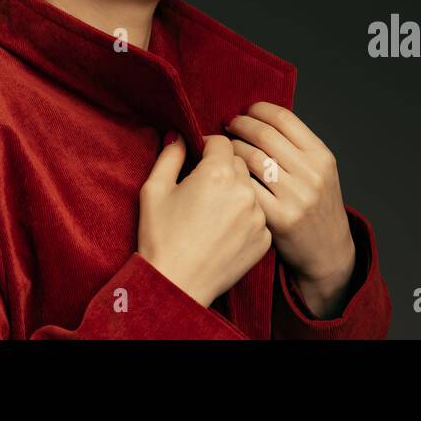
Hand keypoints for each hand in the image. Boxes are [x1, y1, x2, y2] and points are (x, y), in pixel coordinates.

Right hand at [136, 132, 272, 307]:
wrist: (177, 285)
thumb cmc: (160, 238)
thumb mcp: (154, 190)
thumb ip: (169, 156)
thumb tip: (178, 135)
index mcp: (218, 173)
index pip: (222, 142)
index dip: (207, 146)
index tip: (198, 157)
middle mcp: (244, 191)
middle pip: (239, 163)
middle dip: (222, 168)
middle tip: (203, 187)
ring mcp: (258, 216)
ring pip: (251, 189)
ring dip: (236, 191)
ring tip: (213, 211)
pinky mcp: (265, 238)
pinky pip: (258, 215)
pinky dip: (244, 217)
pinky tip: (224, 229)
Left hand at [226, 102, 355, 315]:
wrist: (328, 251)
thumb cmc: (318, 207)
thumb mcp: (321, 172)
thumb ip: (297, 148)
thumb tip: (261, 119)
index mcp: (321, 156)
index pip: (284, 119)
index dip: (258, 109)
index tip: (246, 110)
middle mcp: (311, 173)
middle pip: (264, 135)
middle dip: (240, 125)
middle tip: (228, 125)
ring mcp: (296, 196)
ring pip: (251, 158)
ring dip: (232, 149)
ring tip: (226, 149)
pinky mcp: (279, 219)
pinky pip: (246, 188)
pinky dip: (233, 177)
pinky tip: (227, 175)